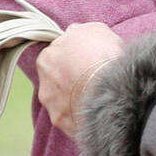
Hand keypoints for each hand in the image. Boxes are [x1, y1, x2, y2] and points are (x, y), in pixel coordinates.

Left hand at [37, 22, 124, 137]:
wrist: (111, 87)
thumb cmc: (102, 54)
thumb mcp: (94, 29)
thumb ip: (79, 32)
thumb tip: (74, 34)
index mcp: (46, 58)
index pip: (56, 58)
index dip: (72, 60)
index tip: (87, 62)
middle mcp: (44, 84)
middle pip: (57, 83)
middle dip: (72, 83)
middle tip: (93, 81)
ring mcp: (53, 108)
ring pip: (64, 104)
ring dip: (77, 102)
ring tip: (100, 100)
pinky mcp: (65, 126)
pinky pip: (74, 122)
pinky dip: (85, 119)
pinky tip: (100, 114)